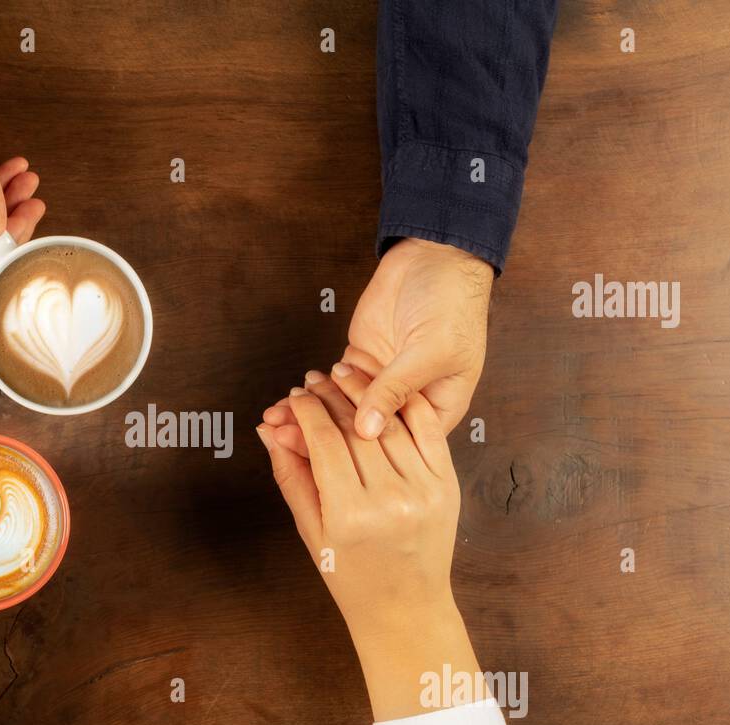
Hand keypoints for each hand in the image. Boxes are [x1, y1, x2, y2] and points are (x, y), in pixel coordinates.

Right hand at [256, 367, 479, 720]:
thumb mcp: (311, 531)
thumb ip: (291, 477)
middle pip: (355, 427)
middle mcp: (390, 500)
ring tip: (344, 374)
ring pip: (389, 423)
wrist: (406, 608)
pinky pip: (427, 431)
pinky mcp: (447, 486)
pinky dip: (406, 406)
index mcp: (350, 515)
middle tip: (314, 378)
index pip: (323, 441)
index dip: (305, 411)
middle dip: (330, 396)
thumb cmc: (352, 577)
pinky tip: (386, 390)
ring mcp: (424, 491)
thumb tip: (269, 430)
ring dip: (365, 392)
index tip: (293, 396)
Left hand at [265, 239, 491, 450]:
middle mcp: (407, 402)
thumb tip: (368, 429)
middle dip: (324, 438)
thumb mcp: (432, 349)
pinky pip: (330, 387)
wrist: (433, 257)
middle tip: (286, 439)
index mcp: (437, 409)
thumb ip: (397, 388)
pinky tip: (285, 405)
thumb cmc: (452, 303)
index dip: (361, 458)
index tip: (323, 463)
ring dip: (311, 419)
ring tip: (277, 425)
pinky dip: (309, 396)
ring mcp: (379, 382)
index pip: (397, 447)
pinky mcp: (358, 362)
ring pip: (342, 411)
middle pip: (363, 433)